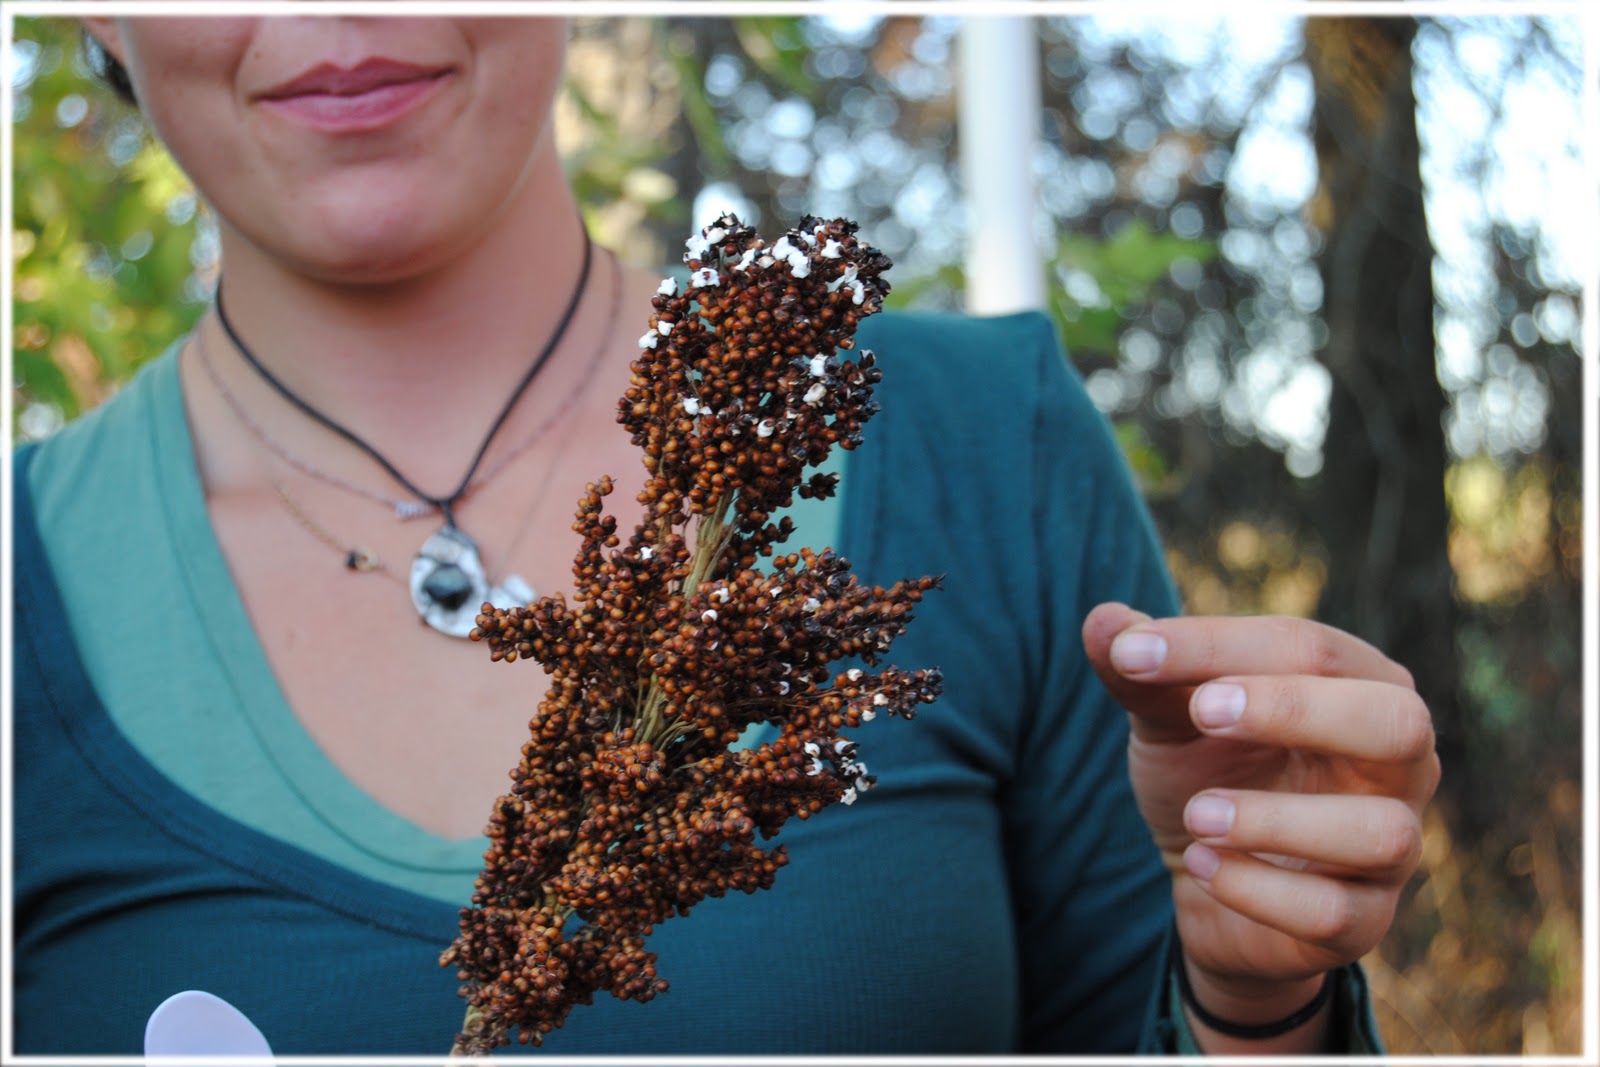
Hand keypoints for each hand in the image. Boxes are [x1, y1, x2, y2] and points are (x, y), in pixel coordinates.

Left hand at [1083, 603, 1440, 1041]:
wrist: (1208, 879)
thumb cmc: (1209, 771)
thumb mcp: (1169, 718)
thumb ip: (1143, 671)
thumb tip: (1103, 620)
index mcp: (1360, 685)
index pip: (1310, 648)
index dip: (1219, 645)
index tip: (1132, 654)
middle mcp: (1400, 762)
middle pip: (1398, 722)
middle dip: (1296, 711)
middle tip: (1203, 710)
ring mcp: (1392, 847)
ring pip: (1382, 833)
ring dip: (1278, 821)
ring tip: (1197, 814)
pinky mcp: (1364, 921)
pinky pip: (1334, 914)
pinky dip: (1258, 891)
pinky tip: (1199, 865)